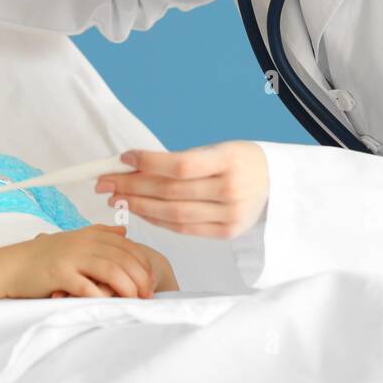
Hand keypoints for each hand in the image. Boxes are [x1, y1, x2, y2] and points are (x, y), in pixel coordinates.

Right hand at [5, 224, 156, 298]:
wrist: (14, 264)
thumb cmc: (46, 256)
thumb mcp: (75, 238)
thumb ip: (101, 233)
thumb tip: (124, 232)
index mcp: (91, 235)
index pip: (127, 247)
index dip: (143, 264)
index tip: (151, 281)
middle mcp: (84, 243)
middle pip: (123, 258)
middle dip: (140, 277)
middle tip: (148, 294)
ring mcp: (72, 257)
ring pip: (110, 270)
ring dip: (126, 287)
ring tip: (134, 300)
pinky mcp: (59, 273)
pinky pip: (86, 285)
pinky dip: (100, 295)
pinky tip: (108, 304)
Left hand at [95, 141, 267, 239]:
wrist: (277, 182)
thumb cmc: (239, 160)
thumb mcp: (217, 149)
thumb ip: (182, 160)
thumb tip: (133, 165)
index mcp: (229, 160)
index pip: (179, 165)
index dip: (148, 163)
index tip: (123, 158)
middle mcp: (231, 189)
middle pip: (170, 192)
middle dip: (132, 186)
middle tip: (105, 181)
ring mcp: (230, 215)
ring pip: (173, 214)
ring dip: (139, 205)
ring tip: (116, 197)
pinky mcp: (226, 233)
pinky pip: (183, 229)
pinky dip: (157, 220)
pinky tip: (139, 210)